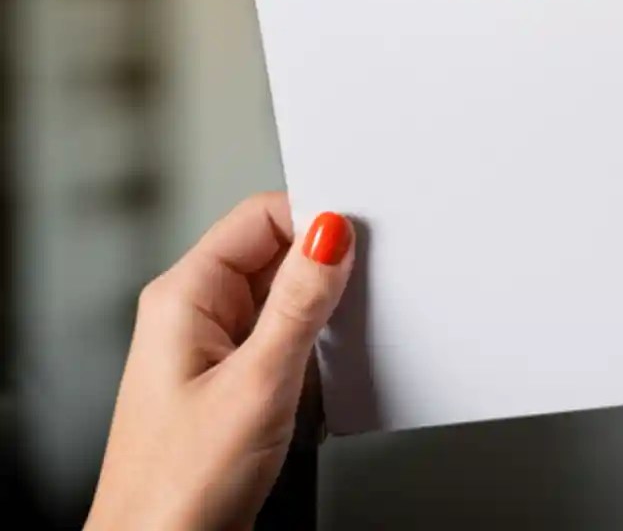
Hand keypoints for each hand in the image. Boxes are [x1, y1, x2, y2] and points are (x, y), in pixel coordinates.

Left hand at [86, 193, 353, 529]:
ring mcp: (216, 348)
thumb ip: (301, 302)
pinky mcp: (237, 381)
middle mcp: (196, 314)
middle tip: (361, 295)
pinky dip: (317, 352)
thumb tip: (330, 234)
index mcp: (184, 296)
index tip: (361, 237)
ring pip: (286, 300)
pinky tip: (326, 380)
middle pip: (277, 254)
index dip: (313, 218)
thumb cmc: (180, 485)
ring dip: (322, 316)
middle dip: (325, 271)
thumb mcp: (259, 381)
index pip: (259, 217)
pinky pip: (288, 341)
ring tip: (334, 352)